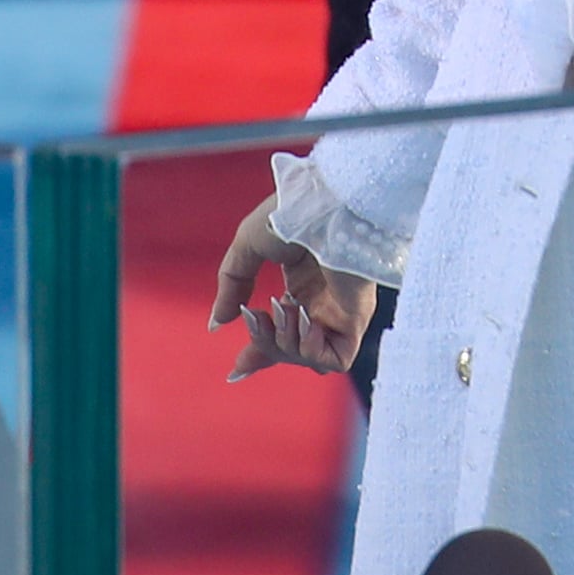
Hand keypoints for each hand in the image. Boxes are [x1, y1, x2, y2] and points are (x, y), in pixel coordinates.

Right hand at [210, 192, 380, 381]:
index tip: (237, 369)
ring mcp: (341, 312)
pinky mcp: (357, 319)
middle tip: (257, 318)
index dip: (259, 353)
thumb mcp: (246, 250)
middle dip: (266, 348)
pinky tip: (303, 318)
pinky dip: (310, 350)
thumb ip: (232, 288)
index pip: (282, 332)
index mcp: (302, 285)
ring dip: (283, 343)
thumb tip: (216, 324)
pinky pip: (336, 361)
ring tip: (283, 306)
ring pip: (310, 360)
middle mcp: (323, 302)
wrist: (321, 205)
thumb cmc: (289, 215)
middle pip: (293, 352)